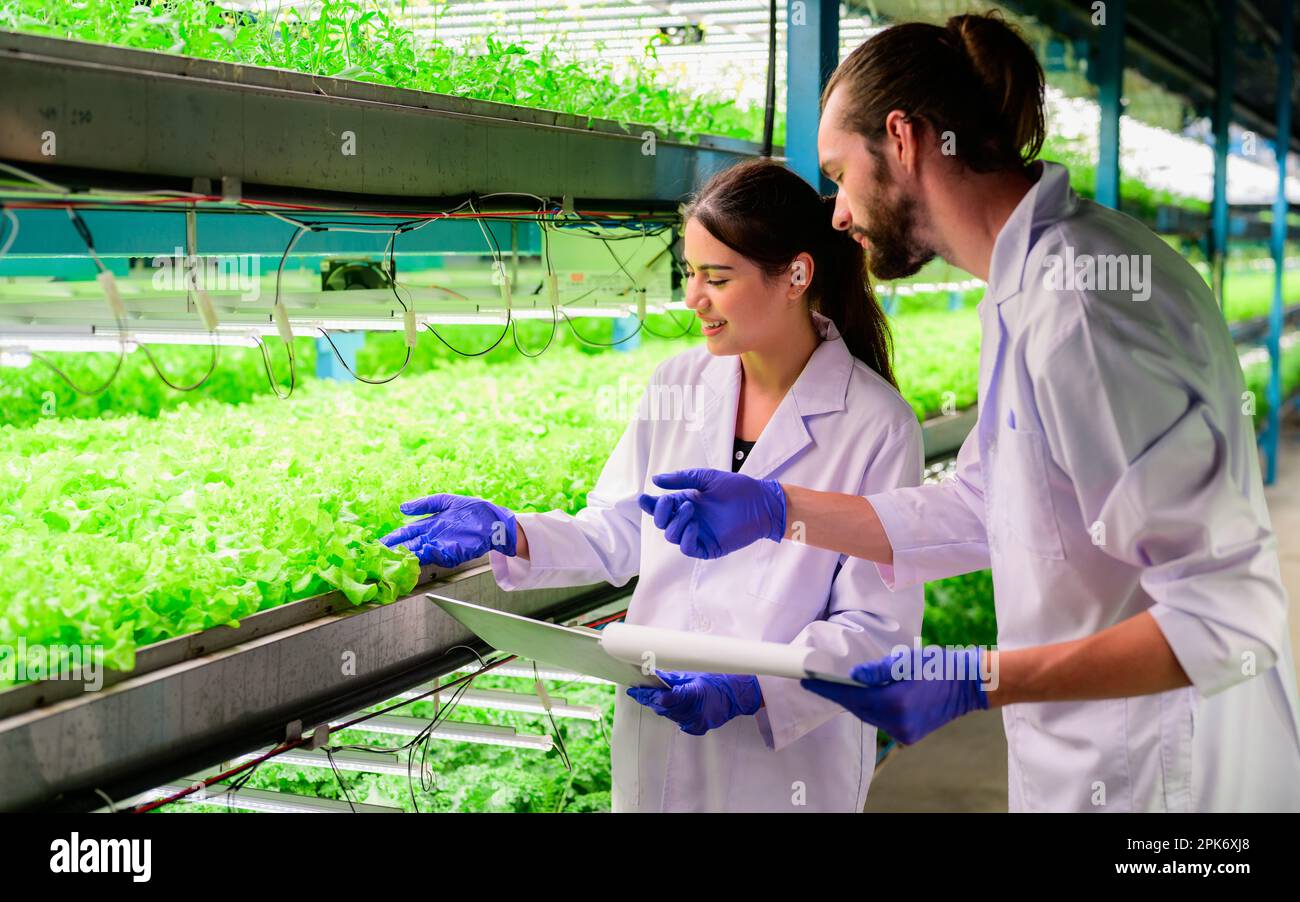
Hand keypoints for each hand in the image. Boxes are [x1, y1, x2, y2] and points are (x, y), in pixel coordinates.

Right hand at [379, 493, 515, 566]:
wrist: (493, 519)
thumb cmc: (472, 510)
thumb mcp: (446, 501)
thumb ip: (425, 504)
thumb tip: (402, 508)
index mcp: (430, 525)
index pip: (407, 533)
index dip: (394, 538)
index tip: (380, 543)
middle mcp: (433, 537)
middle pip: (410, 546)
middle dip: (396, 551)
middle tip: (380, 556)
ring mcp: (442, 546)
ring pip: (419, 553)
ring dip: (406, 556)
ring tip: (392, 558)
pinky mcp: (453, 552)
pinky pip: (436, 555)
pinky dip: (425, 556)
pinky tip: (414, 556)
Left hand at [626, 671, 762, 735]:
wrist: (734, 696)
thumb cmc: (715, 681)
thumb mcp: (692, 675)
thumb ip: (671, 679)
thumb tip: (651, 676)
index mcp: (693, 694)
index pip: (664, 698)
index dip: (647, 695)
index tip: (635, 690)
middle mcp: (694, 712)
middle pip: (663, 708)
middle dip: (650, 699)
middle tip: (639, 691)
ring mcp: (696, 722)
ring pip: (669, 716)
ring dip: (661, 706)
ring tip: (655, 696)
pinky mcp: (697, 729)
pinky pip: (678, 721)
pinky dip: (674, 713)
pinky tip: (675, 706)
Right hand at [637, 468, 785, 559]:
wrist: (761, 502)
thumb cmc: (737, 488)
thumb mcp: (706, 478)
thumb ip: (681, 479)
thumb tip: (655, 479)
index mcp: (686, 502)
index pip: (661, 507)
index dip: (650, 505)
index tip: (644, 499)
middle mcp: (689, 519)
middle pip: (662, 524)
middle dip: (663, 514)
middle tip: (675, 503)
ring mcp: (698, 534)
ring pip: (672, 536)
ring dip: (676, 523)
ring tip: (692, 510)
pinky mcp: (709, 547)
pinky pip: (688, 548)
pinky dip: (686, 538)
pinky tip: (694, 526)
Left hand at [801, 646, 988, 743]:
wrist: (968, 686)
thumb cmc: (938, 666)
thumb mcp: (906, 661)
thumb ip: (877, 670)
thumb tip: (852, 676)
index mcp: (895, 701)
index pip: (850, 696)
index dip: (827, 689)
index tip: (806, 681)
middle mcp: (896, 722)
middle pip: (857, 709)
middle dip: (838, 695)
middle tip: (819, 681)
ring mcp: (903, 732)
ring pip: (868, 716)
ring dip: (855, 702)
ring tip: (841, 686)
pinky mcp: (908, 737)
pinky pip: (881, 722)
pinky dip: (872, 710)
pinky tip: (866, 697)